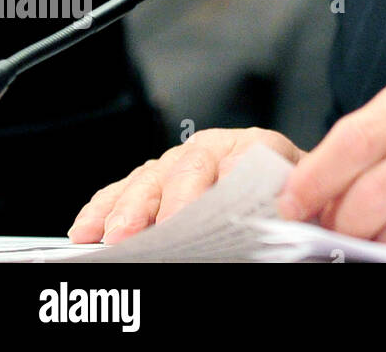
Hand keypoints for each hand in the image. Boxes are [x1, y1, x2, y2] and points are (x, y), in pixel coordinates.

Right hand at [67, 127, 301, 243]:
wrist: (292, 182)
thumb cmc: (290, 195)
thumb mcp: (297, 199)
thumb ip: (284, 211)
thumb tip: (267, 229)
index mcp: (260, 148)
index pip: (236, 162)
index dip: (215, 189)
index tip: (197, 217)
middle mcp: (217, 148)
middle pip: (185, 169)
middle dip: (164, 202)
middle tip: (151, 232)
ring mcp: (182, 161)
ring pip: (149, 178)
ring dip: (127, 209)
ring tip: (113, 236)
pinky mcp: (157, 178)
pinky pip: (125, 189)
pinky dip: (104, 209)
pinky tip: (88, 229)